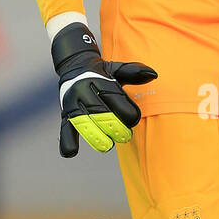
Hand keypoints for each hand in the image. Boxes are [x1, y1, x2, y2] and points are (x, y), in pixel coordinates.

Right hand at [51, 23, 156, 155]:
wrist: (74, 66)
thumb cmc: (103, 72)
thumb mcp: (118, 69)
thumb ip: (134, 72)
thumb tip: (153, 75)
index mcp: (98, 80)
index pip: (114, 98)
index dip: (127, 111)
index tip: (135, 119)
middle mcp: (83, 91)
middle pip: (99, 112)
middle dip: (114, 126)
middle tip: (125, 137)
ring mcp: (72, 104)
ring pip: (83, 122)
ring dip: (95, 136)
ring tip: (107, 146)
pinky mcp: (65, 115)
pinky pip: (65, 128)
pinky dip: (67, 141)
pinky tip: (71, 151)